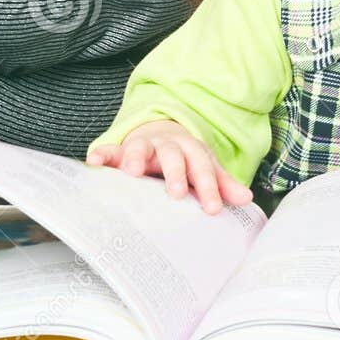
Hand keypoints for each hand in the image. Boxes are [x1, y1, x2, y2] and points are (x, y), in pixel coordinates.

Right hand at [86, 119, 252, 214]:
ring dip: (135, 158)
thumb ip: (222, 183)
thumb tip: (246, 199)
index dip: (209, 187)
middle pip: (173, 157)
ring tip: (131, 172)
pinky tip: (94, 161)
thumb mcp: (204, 167)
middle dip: (174, 173)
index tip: (213, 208)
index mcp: (191, 151)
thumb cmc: (184, 158)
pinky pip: (110, 150)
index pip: (202, 168)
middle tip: (176, 192)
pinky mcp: (121, 151)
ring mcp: (143, 146)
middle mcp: (167, 146)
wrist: (161, 131)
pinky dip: (102, 154)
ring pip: (139, 148)